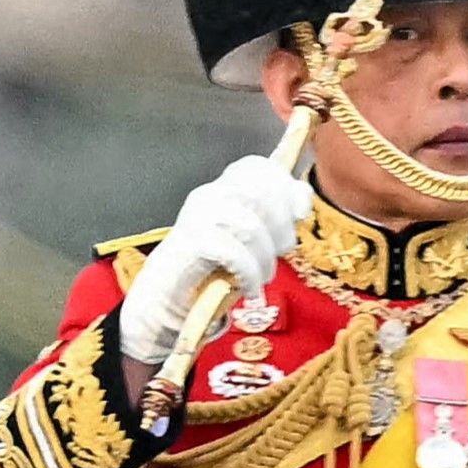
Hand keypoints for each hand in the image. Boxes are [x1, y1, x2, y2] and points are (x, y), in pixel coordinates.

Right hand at [122, 155, 309, 367]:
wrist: (165, 300)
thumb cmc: (211, 271)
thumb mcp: (248, 241)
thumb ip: (273, 218)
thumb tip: (302, 202)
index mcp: (222, 189)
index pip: (258, 168)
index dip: (286, 186)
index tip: (299, 214)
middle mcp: (209, 195)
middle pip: (261, 192)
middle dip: (281, 227)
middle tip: (279, 254)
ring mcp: (198, 217)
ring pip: (251, 226)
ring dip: (266, 259)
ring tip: (263, 278)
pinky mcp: (192, 243)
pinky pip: (235, 253)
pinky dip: (250, 276)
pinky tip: (250, 291)